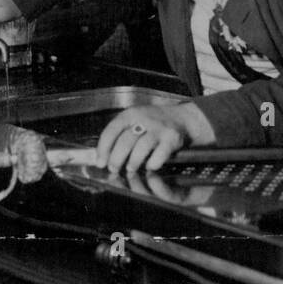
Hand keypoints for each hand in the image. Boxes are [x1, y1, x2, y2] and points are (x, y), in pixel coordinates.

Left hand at [96, 103, 214, 174]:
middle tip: (113, 169)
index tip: (100, 162)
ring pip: (141, 148)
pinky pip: (159, 155)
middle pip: (125, 141)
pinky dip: (152, 164)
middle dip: (116, 159)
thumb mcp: (134, 121)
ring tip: (131, 168)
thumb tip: (101, 158)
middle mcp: (144, 118)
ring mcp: (159, 128)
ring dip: (133, 162)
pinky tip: (150, 166)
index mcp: (130, 114)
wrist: (181, 118)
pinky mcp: (171, 138)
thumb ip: (119, 135)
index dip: (103, 149)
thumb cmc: (153, 123)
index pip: (111, 131)